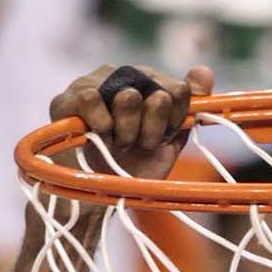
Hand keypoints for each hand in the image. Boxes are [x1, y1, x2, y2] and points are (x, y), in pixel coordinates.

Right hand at [49, 63, 213, 183]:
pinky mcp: (66, 99)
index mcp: (148, 84)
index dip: (174, 119)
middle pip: (155, 92)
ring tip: (117, 144)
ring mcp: (93, 84)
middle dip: (152, 129)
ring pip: (126, 95)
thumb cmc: (132, 170)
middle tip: (138, 145)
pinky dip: (101, 123)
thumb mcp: (166, 143)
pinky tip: (99, 135)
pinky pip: (91, 98)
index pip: (177, 89)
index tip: (163, 139)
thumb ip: (188, 109)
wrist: (97, 200)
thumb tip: (205, 71)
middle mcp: (122, 77)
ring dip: (128, 130)